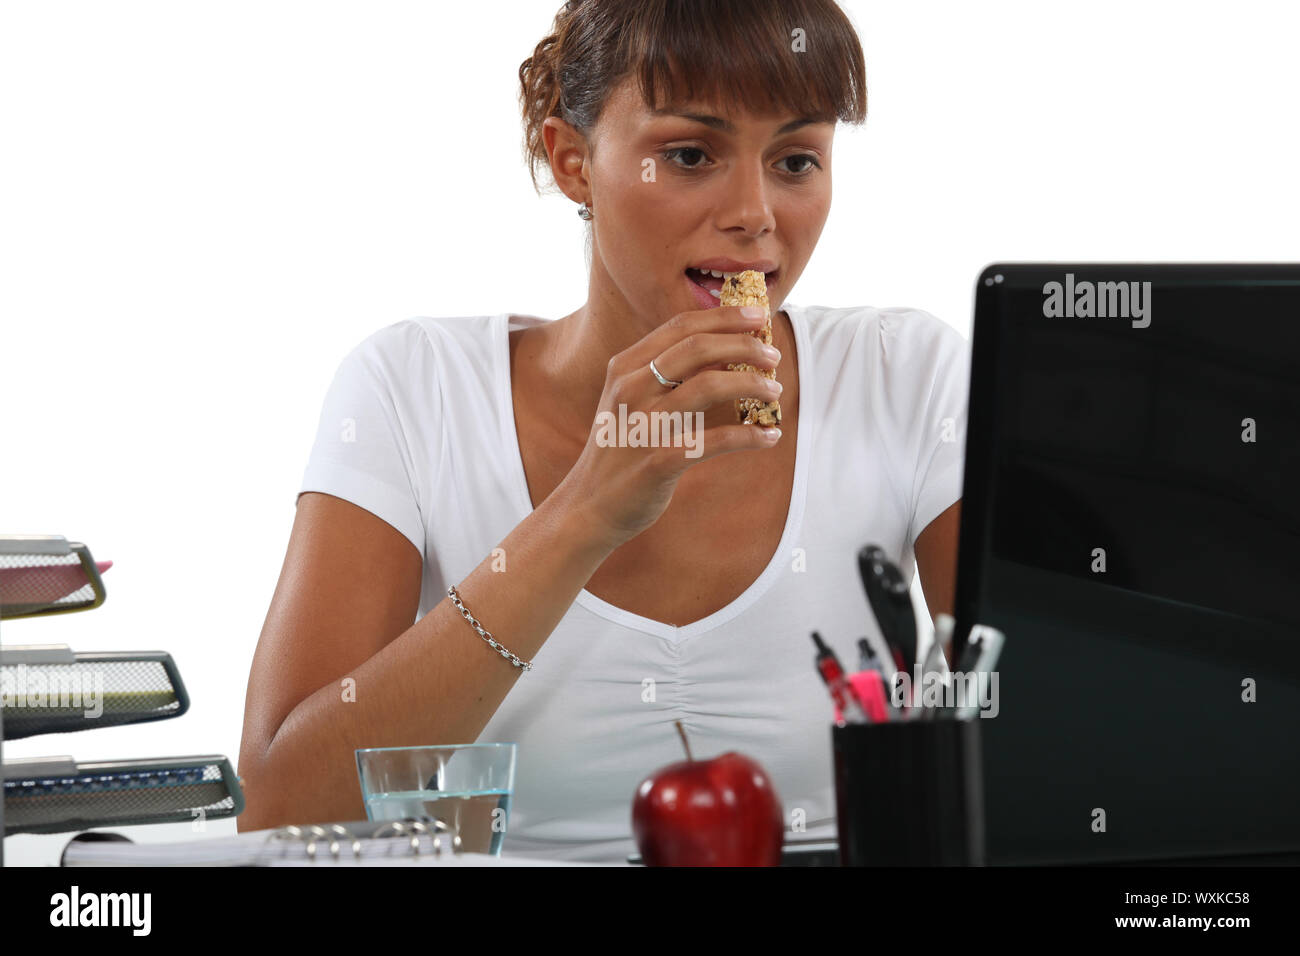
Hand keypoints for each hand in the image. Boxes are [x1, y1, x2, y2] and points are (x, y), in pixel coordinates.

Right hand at [555, 305, 783, 547]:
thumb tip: (722, 352)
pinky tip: (769, 437)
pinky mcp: (658, 463)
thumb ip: (661, 373)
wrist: (587, 506)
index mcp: (624, 368)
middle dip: (744, 345)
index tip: (757, 315)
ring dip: (752, 384)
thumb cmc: (618, 450)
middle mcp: (631, 390)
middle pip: (697, 349)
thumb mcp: (627, 400)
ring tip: (774, 391)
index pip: (680, 327)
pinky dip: (749, 437)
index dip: (723, 317)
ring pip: (709, 387)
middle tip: (772, 355)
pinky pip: (715, 441)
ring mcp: (643, 425)